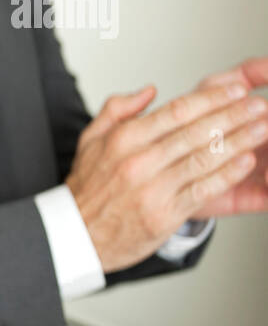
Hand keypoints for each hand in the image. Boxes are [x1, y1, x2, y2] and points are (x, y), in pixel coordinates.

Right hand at [66, 80, 267, 271]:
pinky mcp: (164, 214)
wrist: (76, 235)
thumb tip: (149, 90)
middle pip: (195, 132)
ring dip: (239, 142)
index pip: (175, 111)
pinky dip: (227, 174)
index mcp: (123, 139)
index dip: (211, 99)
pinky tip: (246, 162)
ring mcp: (152, 189)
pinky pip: (203, 189)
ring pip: (204, 159)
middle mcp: (138, 162)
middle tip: (258, 106)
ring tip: (262, 129)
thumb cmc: (88, 189)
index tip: (235, 90)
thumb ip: (117, 109)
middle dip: (234, 116)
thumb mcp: (90, 140)